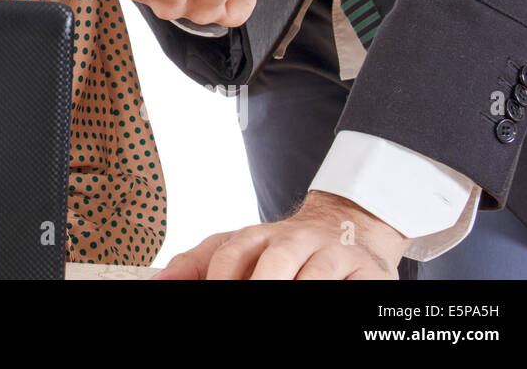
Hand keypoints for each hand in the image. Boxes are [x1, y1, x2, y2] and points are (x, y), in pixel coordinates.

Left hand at [152, 191, 410, 279]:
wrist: (348, 225)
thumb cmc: (284, 248)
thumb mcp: (239, 248)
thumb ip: (197, 264)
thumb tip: (158, 283)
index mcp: (258, 236)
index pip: (230, 253)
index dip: (219, 277)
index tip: (212, 295)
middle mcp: (295, 240)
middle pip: (274, 261)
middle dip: (260, 284)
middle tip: (249, 301)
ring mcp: (333, 254)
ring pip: (316, 272)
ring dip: (300, 287)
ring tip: (287, 299)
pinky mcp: (369, 270)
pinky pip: (353, 282)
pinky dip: (338, 290)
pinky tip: (325, 296)